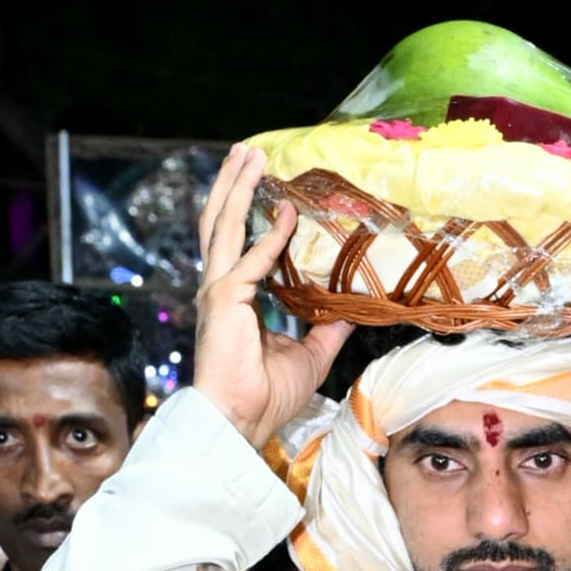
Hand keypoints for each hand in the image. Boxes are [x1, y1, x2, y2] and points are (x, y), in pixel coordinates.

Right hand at [193, 145, 349, 451]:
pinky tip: (287, 215)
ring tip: (248, 155)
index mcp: (233, 298)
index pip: (237, 244)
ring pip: (223, 226)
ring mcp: (218, 291)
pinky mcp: (224, 301)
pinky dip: (270, 238)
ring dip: (237, 188)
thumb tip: (352, 311)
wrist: (241, 420)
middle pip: (221, 223)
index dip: (248, 213)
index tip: (266, 186)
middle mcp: (220, 288)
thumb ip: (327, 327)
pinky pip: (251, 262)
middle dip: (233, 184)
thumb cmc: (266, 394)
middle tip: (246, 151)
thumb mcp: (310, 355)